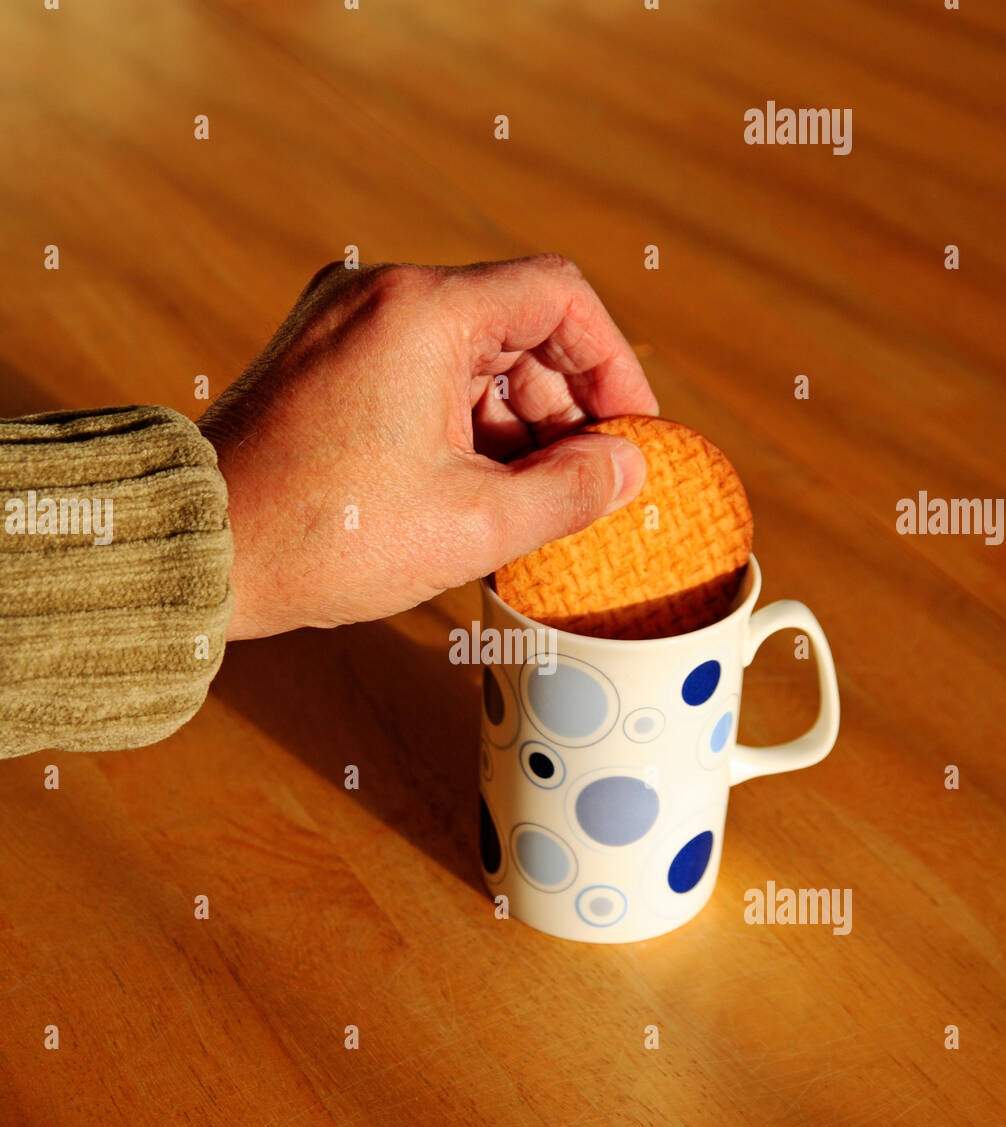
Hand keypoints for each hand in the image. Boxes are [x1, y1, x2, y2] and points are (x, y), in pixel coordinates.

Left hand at [198, 255, 657, 639]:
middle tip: (583, 481)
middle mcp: (378, 293)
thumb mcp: (473, 525)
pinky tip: (474, 485)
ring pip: (466, 350)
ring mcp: (342, 320)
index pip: (559, 296)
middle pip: (513, 323)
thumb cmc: (326, 536)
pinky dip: (460, 418)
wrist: (201, 551)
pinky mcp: (321, 356)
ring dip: (512, 419)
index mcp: (421, 310)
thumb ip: (571, 490)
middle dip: (562, 405)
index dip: (613, 364)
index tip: (630, 430)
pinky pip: (418, 368)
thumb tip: (627, 469)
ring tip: (527, 499)